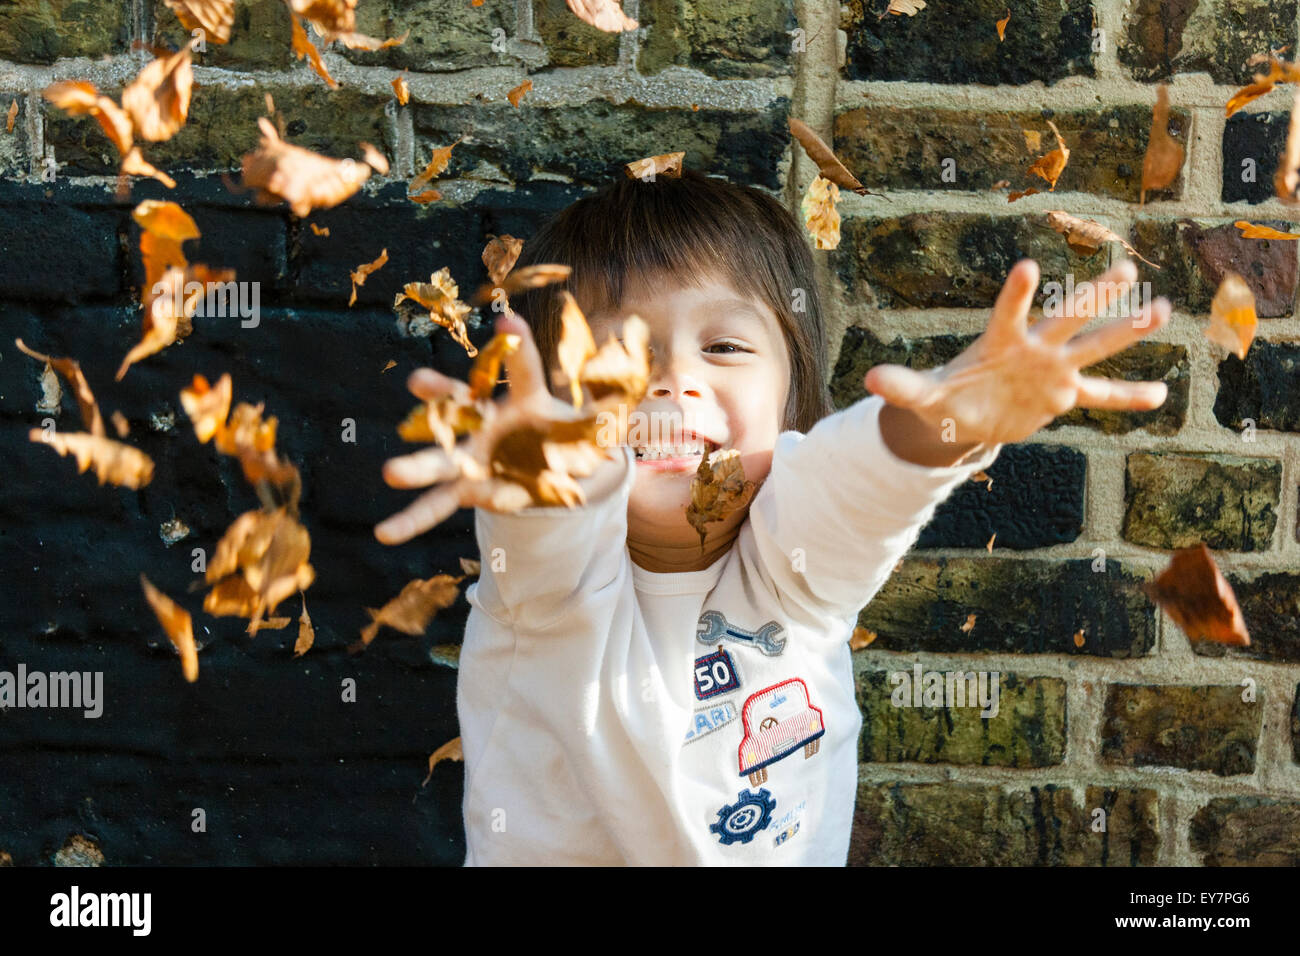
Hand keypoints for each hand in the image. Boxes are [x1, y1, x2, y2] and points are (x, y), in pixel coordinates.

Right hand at [373, 310, 621, 544]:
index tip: (510, 324)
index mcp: (513, 399)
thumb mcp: (589, 421)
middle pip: (460, 407)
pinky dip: (415, 518)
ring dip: (418, 467)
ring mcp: (474, 459)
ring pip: (441, 462)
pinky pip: (440, 505)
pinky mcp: (471, 490)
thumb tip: (621, 352)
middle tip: (418, 380)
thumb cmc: (565, 436)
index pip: (515, 370)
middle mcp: (484, 425)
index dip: (515, 348)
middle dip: (441, 397)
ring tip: (391, 474)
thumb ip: (603, 396)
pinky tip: (386, 533)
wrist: (560, 474)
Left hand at [866, 258, 1170, 451]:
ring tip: (1163, 309)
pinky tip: (1164, 396)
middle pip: (1067, 318)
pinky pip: (1102, 397)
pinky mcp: (1064, 395)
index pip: (1009, 312)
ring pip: (1096, 347)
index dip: (1017, 293)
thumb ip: (902, 386)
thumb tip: (870, 380)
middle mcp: (1034, 349)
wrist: (968, 412)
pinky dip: (1129, 398)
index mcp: (999, 342)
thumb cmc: (946, 394)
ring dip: (1128, 330)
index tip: (1027, 267)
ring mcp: (1054, 370)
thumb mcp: (923, 396)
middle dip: (1094, 296)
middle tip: (1125, 266)